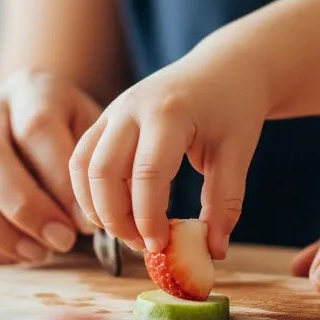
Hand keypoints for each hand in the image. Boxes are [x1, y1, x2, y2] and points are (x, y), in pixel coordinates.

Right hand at [0, 71, 100, 263]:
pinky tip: (13, 256)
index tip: (86, 221)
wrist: (49, 125)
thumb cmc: (81, 139)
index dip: (60, 181)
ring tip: (37, 253)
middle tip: (62, 241)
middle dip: (24, 207)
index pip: (35, 128)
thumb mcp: (99, 138)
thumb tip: (83, 223)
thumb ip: (93, 171)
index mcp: (32, 89)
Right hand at [69, 45, 268, 258]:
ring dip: (97, 207)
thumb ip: (224, 203)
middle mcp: (132, 108)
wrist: (226, 67)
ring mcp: (114, 110)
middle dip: (116, 218)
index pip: (147, 174)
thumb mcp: (237, 154)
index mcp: (169, 113)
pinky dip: (91, 191)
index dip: (148, 217)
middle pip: (102, 172)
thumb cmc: (234, 109)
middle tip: (143, 245)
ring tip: (128, 233)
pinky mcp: (106, 118)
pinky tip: (117, 212)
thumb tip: (213, 252)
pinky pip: (82, 158)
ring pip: (82, 166)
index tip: (161, 245)